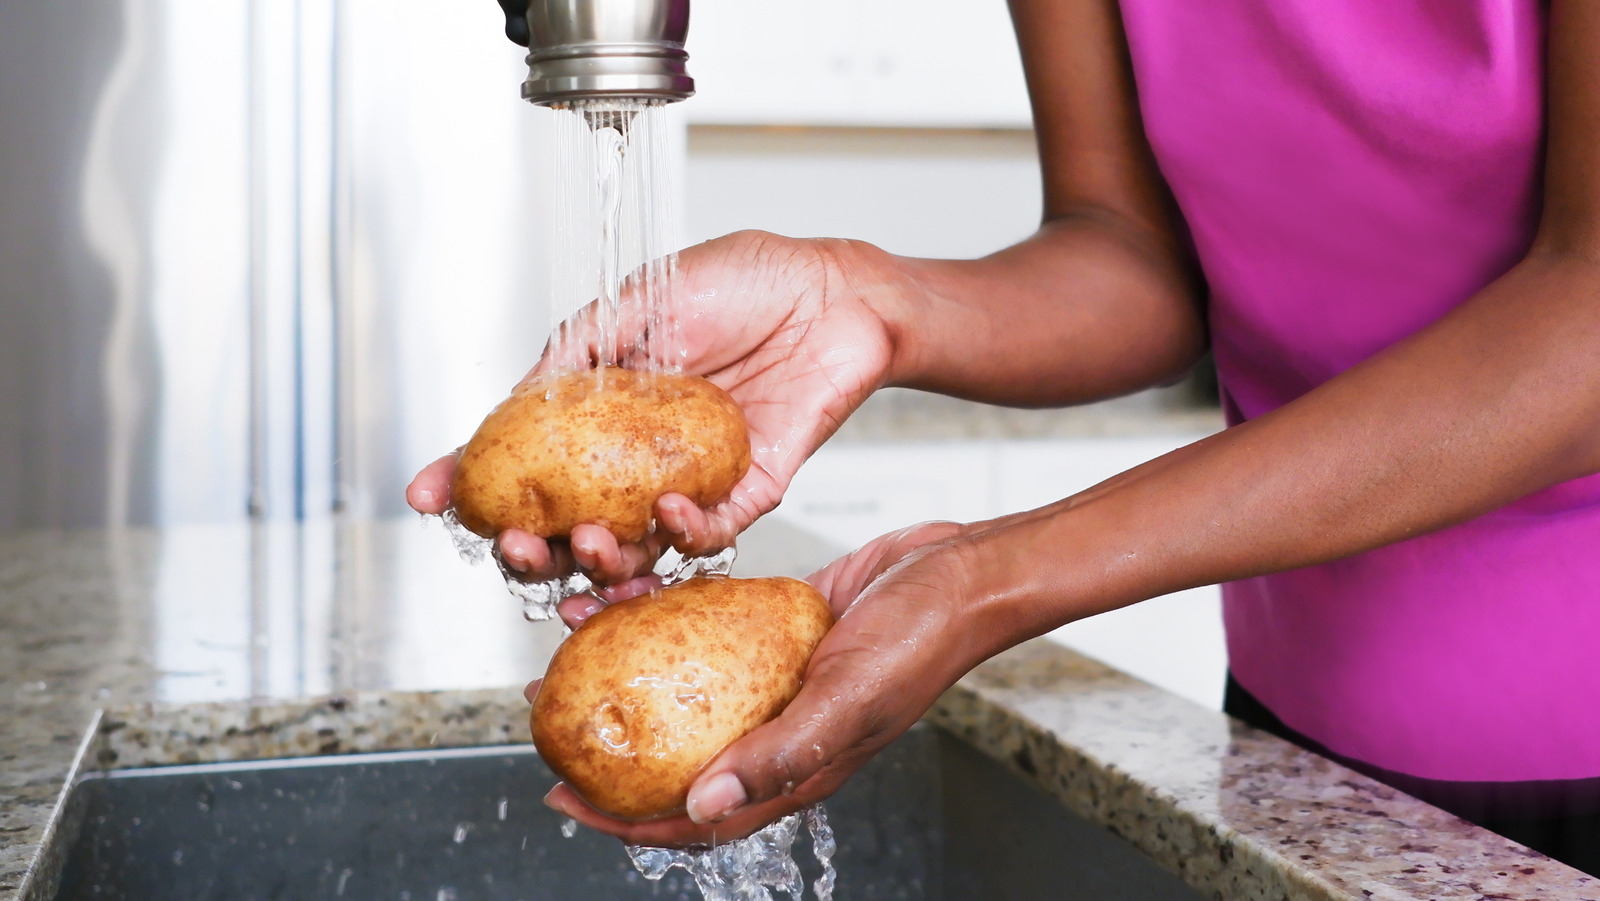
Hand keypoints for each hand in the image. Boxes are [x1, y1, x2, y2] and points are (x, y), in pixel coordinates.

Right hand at [407, 231, 901, 585]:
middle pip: (571, 524)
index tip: (430, 499)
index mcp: (603, 410)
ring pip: (634, 548)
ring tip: (587, 546)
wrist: (833, 291)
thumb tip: (513, 399)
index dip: (474, 480)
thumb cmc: (744, 282)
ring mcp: (689, 480)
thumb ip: (577, 353)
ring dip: (602, 560)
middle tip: (516, 547)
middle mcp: (639, 456)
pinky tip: (666, 514)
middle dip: (533, 550)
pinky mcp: (746, 492)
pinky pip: (708, 533)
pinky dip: (683, 533)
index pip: (525, 457)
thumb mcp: (639, 301)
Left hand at [537, 520, 980, 846]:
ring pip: (687, 688)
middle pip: (679, 754)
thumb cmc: (921, 641)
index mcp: (795, 768)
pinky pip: (709, 631)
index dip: (630, 820)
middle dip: (614, 746)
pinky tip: (630, 592)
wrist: (962, 572)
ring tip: (574, 642)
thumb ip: (776, 755)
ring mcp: (777, 679)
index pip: (700, 816)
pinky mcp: (779, 629)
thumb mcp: (847, 701)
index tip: (565, 800)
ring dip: (631, 669)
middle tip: (553, 716)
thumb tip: (698, 805)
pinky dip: (666, 616)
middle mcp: (778, 729)